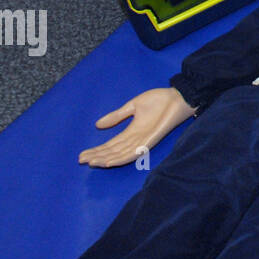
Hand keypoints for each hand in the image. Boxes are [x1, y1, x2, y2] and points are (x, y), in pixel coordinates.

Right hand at [78, 87, 196, 168]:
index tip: (82, 154)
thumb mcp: (133, 106)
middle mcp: (136, 139)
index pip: (111, 144)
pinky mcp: (150, 141)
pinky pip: (134, 153)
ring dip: (105, 159)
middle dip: (97, 156)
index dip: (97, 149)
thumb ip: (117, 116)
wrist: (177, 97)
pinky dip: (121, 158)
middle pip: (113, 151)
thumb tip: (97, 125)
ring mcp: (143, 141)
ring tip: (92, 162)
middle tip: (81, 160)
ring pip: (121, 155)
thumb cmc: (159, 100)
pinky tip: (109, 162)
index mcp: (131, 131)